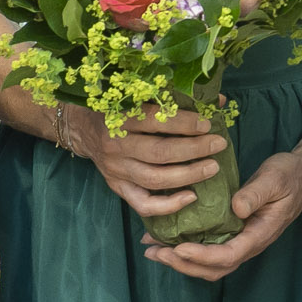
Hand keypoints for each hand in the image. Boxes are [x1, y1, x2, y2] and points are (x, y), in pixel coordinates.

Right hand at [74, 105, 226, 219]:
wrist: (84, 129)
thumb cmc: (118, 108)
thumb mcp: (138, 96)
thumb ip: (176, 98)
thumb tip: (218, 101)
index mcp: (120, 117)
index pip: (155, 121)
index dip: (184, 123)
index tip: (207, 124)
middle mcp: (115, 145)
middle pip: (159, 152)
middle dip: (194, 149)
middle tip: (218, 144)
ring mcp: (115, 170)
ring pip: (154, 179)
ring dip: (188, 175)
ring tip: (212, 168)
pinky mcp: (117, 187)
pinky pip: (143, 204)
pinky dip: (168, 205)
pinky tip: (191, 196)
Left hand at [156, 149, 301, 280]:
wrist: (301, 175)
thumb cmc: (289, 176)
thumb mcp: (274, 179)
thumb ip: (256, 194)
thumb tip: (236, 209)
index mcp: (259, 235)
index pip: (229, 256)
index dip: (202, 256)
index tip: (179, 248)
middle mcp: (248, 244)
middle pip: (214, 269)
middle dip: (183, 265)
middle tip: (155, 252)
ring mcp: (240, 241)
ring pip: (208, 264)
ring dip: (180, 261)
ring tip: (152, 250)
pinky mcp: (232, 233)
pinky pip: (207, 249)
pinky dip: (185, 249)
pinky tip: (165, 239)